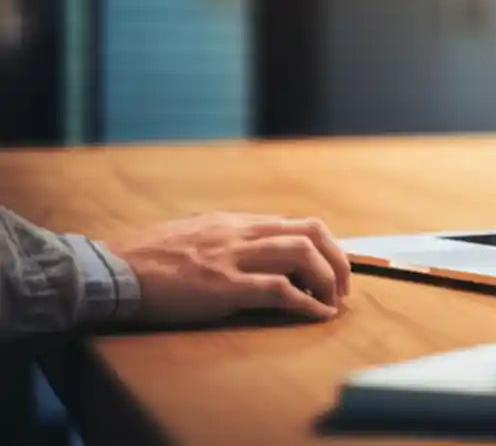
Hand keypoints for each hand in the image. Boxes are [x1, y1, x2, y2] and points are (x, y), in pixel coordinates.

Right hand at [107, 212, 351, 323]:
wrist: (109, 270)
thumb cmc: (146, 258)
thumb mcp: (194, 235)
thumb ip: (225, 239)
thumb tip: (251, 253)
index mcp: (235, 222)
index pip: (296, 224)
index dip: (324, 246)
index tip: (332, 269)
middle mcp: (240, 232)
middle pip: (312, 231)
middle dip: (338, 258)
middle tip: (343, 287)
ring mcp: (233, 257)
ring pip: (302, 253)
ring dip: (329, 279)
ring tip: (334, 303)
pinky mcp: (223, 285)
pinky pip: (279, 290)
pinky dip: (307, 303)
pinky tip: (318, 315)